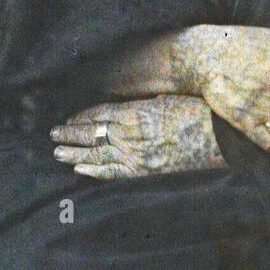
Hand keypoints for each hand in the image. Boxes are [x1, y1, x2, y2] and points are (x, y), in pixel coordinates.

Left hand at [50, 96, 226, 180]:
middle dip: (70, 134)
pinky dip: (95, 170)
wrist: (216, 133)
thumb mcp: (163, 98)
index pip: (98, 114)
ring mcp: (136, 154)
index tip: (69, 118)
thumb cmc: (195, 109)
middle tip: (53, 134)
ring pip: (97, 153)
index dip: (81, 117)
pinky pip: (114, 172)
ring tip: (58, 152)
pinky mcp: (145, 170)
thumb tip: (121, 109)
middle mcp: (130, 134)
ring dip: (75, 152)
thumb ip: (139, 104)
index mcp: (134, 111)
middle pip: (92, 134)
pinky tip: (80, 169)